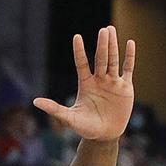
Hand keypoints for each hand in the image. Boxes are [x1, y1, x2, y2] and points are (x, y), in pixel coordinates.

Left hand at [34, 26, 134, 141]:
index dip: (79, 51)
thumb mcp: (69, 118)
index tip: (77, 37)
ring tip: (111, 29)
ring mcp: (113, 82)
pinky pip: (128, 69)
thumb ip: (54, 108)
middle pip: (100, 58)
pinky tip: (130, 43)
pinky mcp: (125, 87)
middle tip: (103, 30)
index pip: (82, 63)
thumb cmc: (86, 127)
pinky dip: (129, 57)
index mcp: (86, 84)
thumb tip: (34, 101)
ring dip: (113, 46)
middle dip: (102, 45)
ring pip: (113, 60)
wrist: (104, 136)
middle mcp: (99, 80)